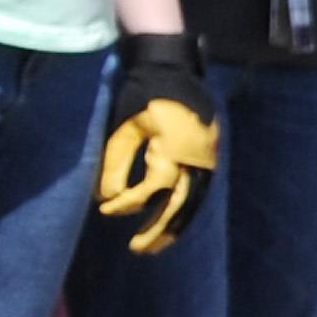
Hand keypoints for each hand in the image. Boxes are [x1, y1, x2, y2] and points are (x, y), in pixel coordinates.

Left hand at [95, 32, 218, 255]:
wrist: (172, 67)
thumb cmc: (141, 94)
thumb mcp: (123, 127)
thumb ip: (115, 163)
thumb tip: (106, 198)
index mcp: (174, 148)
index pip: (152, 189)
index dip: (129, 203)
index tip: (107, 211)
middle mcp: (196, 157)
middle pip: (180, 203)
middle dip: (159, 229)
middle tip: (139, 249)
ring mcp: (208, 156)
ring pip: (195, 201)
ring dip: (177, 225)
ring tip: (158, 244)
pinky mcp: (210, 154)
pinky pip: (200, 189)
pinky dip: (187, 208)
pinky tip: (174, 219)